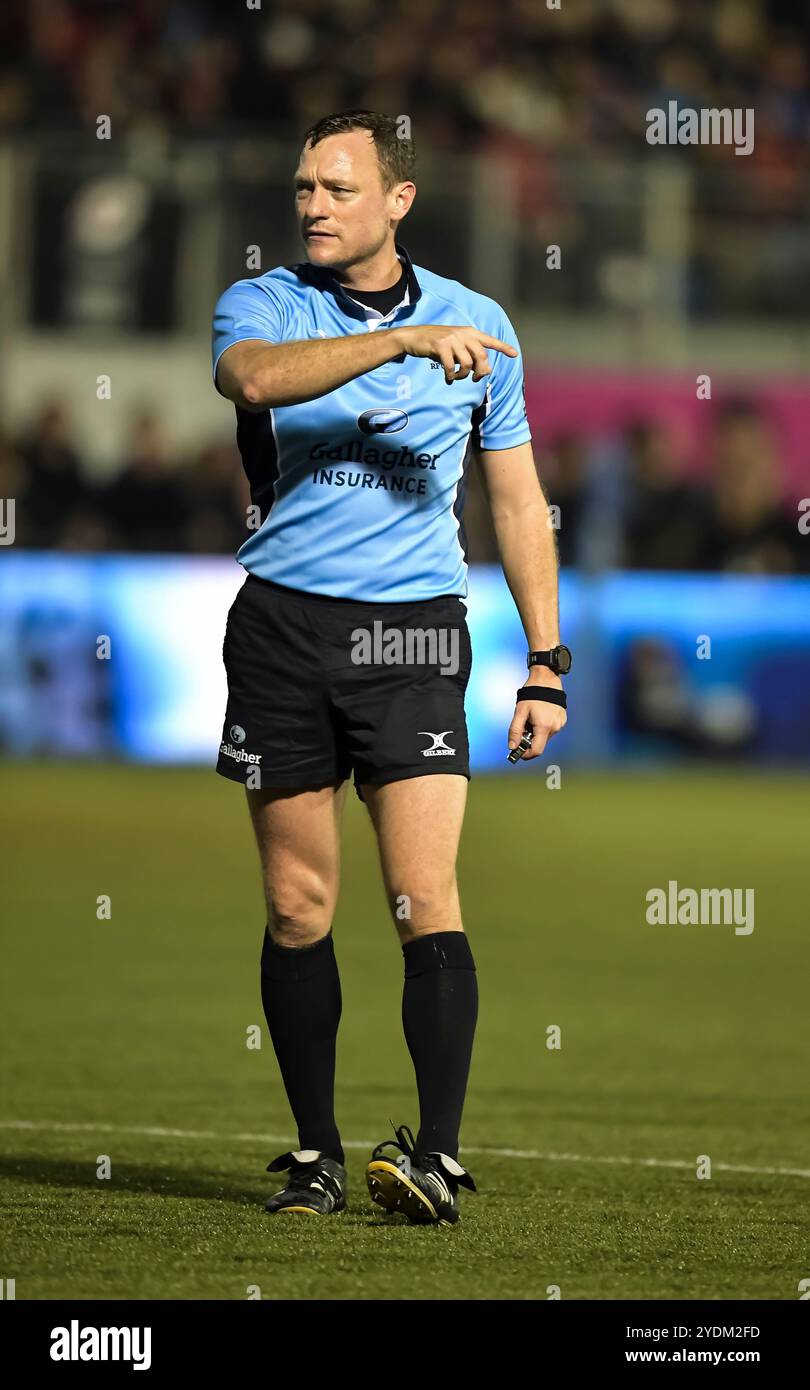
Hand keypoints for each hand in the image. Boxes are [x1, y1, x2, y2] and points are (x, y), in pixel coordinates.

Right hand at [393, 324, 516, 384]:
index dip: (502, 347)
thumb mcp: (455, 345)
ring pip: (467, 363)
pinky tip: (448, 378)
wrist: (414, 337)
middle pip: (481, 356)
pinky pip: (451, 366)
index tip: (514, 354)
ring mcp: (452, 338)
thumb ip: (468, 353)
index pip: (489, 340)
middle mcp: (463, 333)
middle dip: (480, 371)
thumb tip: (482, 371)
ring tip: (456, 378)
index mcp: (469, 332)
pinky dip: (451, 376)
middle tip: (474, 379)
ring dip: (463, 376)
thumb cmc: (436, 344)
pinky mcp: (440, 345)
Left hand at [507, 667, 566, 760]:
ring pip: (545, 737)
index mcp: (544, 726)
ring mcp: (560, 724)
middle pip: (540, 744)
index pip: (536, 751)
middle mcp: (555, 727)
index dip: (526, 754)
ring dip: (536, 733)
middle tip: (523, 728)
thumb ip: (515, 731)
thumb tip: (512, 746)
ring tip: (531, 718)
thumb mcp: (520, 712)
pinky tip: (539, 716)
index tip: (519, 751)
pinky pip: (550, 730)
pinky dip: (542, 728)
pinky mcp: (562, 720)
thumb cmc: (532, 694)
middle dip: (530, 740)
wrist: (546, 679)